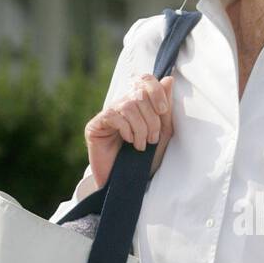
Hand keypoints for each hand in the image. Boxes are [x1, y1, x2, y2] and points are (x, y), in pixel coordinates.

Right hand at [85, 73, 173, 188]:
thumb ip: (165, 108)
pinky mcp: (94, 126)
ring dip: (140, 128)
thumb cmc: (146, 159)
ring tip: (141, 145)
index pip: (144, 80)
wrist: (129, 183)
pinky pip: (113, 116)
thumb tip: (169, 79)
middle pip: (139, 94)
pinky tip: (127, 142)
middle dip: (151, 119)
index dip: (156, 91)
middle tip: (152, 139)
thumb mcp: (162, 133)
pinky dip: (126, 129)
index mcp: (138, 103)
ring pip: (128, 105)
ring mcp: (106, 114)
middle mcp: (120, 104)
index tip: (163, 110)